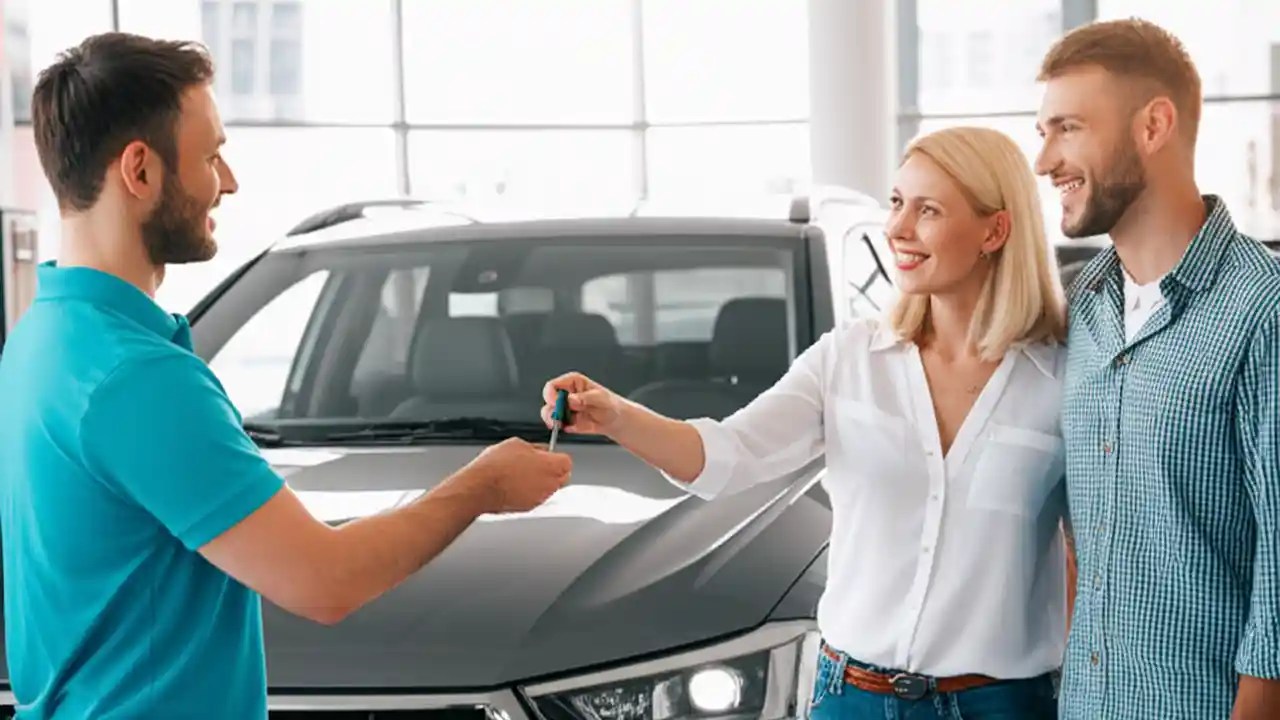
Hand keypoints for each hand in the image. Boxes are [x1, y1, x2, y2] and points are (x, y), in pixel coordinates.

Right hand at [457, 437, 571, 513]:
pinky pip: (536, 497)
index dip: (556, 457)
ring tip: (522, 474)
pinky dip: (530, 492)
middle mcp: (551, 484)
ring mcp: (541, 498)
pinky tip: (516, 484)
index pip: (567, 461)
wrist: (480, 488)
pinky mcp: (530, 507)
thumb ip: (535, 448)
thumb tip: (539, 450)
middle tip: (538, 464)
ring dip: (541, 482)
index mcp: (552, 466)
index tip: (548, 454)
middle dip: (553, 471)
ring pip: (549, 488)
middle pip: (562, 477)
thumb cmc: (497, 466)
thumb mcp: (518, 444)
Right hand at [541, 371, 624, 436]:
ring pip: (548, 413)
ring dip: (553, 420)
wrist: (615, 420)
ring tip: (563, 424)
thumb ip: (585, 398)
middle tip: (559, 418)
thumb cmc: (610, 404)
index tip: (556, 404)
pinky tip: (572, 427)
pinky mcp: (565, 420)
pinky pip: (556, 424)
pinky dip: (560, 428)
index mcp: (572, 382)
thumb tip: (571, 399)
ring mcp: (564, 407)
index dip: (551, 395)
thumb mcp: (601, 398)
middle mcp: (565, 394)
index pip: (553, 385)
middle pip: (548, 400)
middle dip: (551, 411)